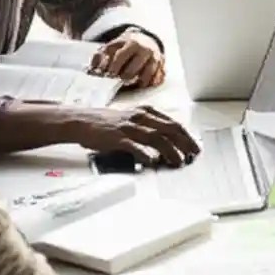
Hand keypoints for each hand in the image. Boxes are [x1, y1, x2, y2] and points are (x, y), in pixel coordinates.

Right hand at [68, 105, 199, 166]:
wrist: (80, 120)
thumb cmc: (105, 122)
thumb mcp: (130, 118)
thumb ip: (147, 126)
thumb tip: (166, 141)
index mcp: (145, 112)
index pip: (172, 123)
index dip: (186, 135)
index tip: (194, 146)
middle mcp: (139, 117)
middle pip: (169, 129)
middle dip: (185, 143)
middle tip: (193, 155)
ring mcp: (128, 127)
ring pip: (157, 138)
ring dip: (171, 151)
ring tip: (178, 161)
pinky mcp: (117, 138)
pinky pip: (135, 147)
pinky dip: (146, 155)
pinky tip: (153, 162)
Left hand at [91, 29, 163, 87]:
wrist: (146, 40)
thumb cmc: (126, 47)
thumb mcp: (112, 46)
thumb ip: (101, 56)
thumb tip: (93, 69)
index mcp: (133, 43)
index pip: (121, 56)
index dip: (114, 67)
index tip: (109, 75)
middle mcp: (146, 51)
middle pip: (135, 68)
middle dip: (125, 77)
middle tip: (119, 81)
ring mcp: (156, 59)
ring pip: (148, 75)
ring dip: (138, 82)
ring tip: (131, 84)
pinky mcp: (162, 67)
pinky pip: (158, 78)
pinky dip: (151, 83)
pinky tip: (143, 85)